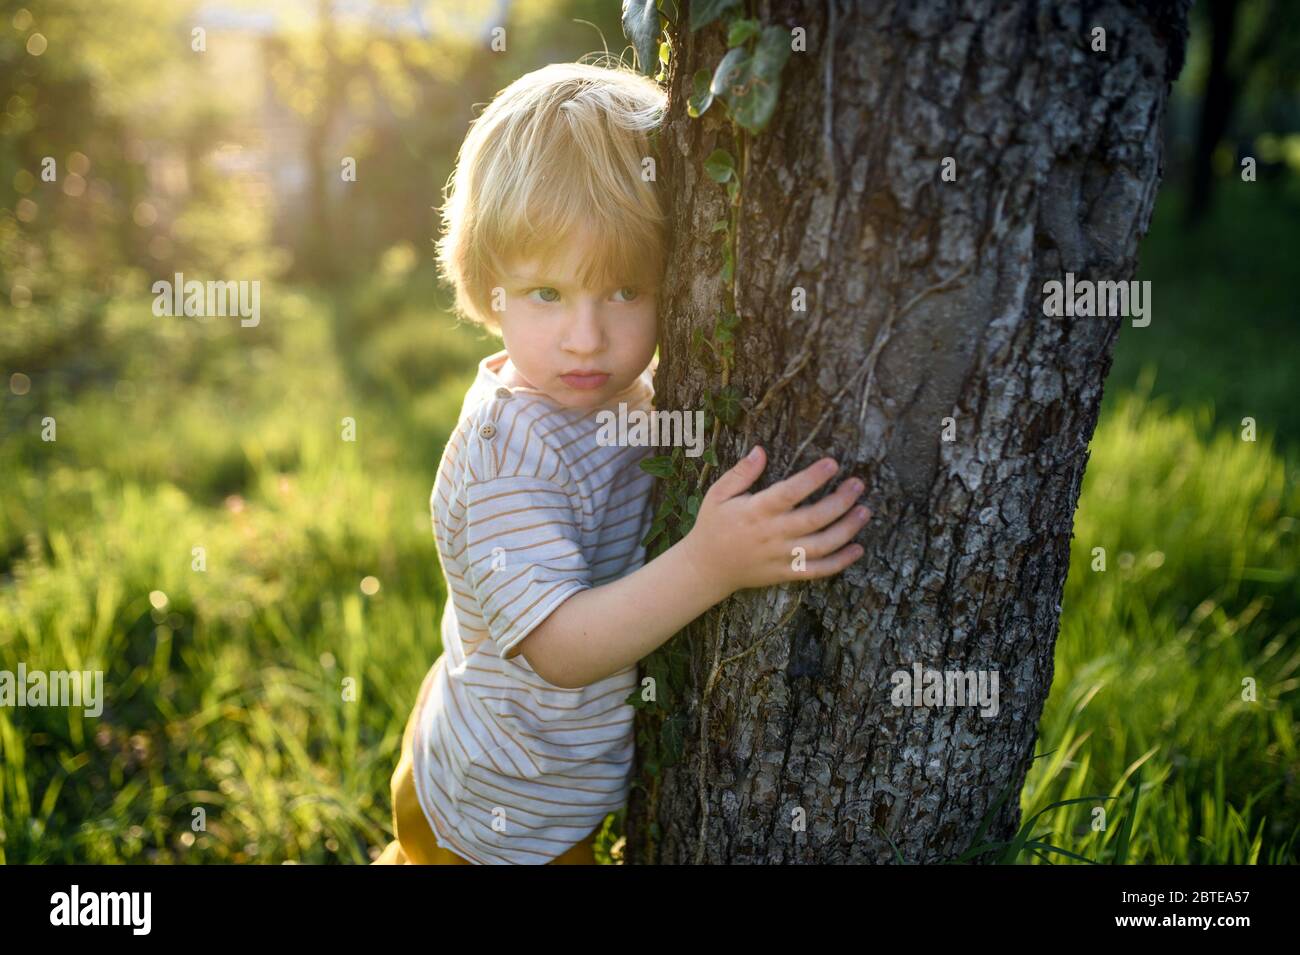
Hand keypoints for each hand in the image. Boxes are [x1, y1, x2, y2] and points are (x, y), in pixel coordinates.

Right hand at [684, 445, 870, 593]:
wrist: (706, 568)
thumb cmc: (713, 525)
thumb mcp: (718, 494)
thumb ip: (740, 473)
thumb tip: (760, 450)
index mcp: (755, 511)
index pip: (789, 493)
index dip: (812, 478)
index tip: (832, 464)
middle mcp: (771, 534)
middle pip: (813, 519)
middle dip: (840, 501)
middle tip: (858, 484)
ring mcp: (780, 556)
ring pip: (821, 545)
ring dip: (847, 529)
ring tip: (864, 511)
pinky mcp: (786, 573)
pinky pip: (817, 570)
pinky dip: (840, 562)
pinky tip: (857, 548)